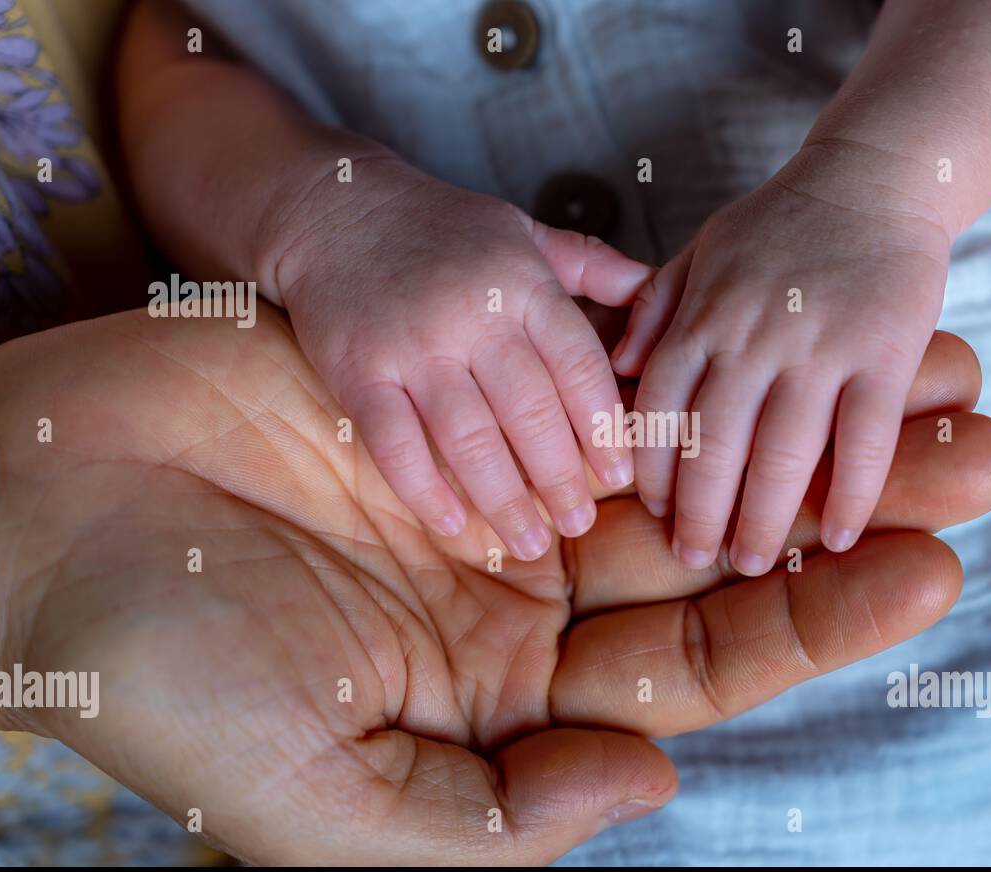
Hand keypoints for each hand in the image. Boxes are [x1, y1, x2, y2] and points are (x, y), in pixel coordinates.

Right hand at [0, 303, 990, 863]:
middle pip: (726, 543)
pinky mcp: (468, 395)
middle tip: (976, 448)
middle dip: (850, 496)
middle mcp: (527, 592)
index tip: (926, 560)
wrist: (45, 517)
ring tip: (925, 365)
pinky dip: (692, 347)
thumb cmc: (158, 671)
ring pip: (688, 446)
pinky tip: (778, 319)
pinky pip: (601, 369)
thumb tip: (645, 786)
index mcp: (512, 696)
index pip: (700, 660)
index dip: (818, 611)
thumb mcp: (322, 799)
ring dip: (798, 409)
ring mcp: (504, 483)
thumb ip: (491, 824)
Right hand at [277, 157, 652, 559]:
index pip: (577, 367)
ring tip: (531, 542)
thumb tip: (654, 286)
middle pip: (530, 414)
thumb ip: (591, 263)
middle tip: (580, 522)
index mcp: (522, 285)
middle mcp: (471, 318)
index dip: (603, 427)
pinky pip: (395, 444)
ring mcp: (413, 348)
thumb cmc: (445, 230)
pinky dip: (424, 491)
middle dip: (560, 478)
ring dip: (504, 499)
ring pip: (469, 439)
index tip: (622, 476)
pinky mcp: (359, 372)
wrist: (337, 210)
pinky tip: (454, 525)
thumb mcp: (525, 231)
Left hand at [612, 145, 951, 574]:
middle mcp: (753, 334)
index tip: (655, 513)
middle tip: (694, 559)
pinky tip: (839, 536)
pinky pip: (864, 436)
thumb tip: (616, 367)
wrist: (873, 175)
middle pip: (714, 443)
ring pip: (782, 451)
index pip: (662, 406)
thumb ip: (657, 308)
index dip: (654, 467)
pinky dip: (852, 492)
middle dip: (699, 511)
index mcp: (704, 313)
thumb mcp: (703, 250)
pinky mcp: (885, 351)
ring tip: (754, 564)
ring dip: (765, 517)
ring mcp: (820, 344)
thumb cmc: (782, 223)